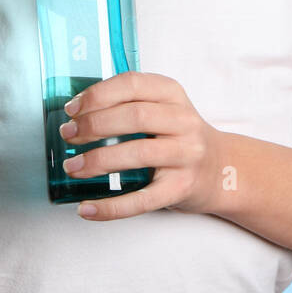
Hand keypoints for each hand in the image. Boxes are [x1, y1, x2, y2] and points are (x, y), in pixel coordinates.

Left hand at [57, 71, 220, 219]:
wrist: (223, 170)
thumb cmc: (179, 138)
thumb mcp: (163, 108)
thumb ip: (130, 103)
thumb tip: (75, 115)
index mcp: (172, 94)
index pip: (132, 84)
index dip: (97, 95)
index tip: (72, 109)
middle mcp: (183, 121)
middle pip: (133, 116)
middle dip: (93, 125)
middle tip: (68, 136)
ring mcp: (186, 155)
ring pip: (137, 153)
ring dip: (97, 161)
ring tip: (72, 167)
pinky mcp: (182, 188)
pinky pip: (142, 199)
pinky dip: (111, 206)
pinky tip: (88, 208)